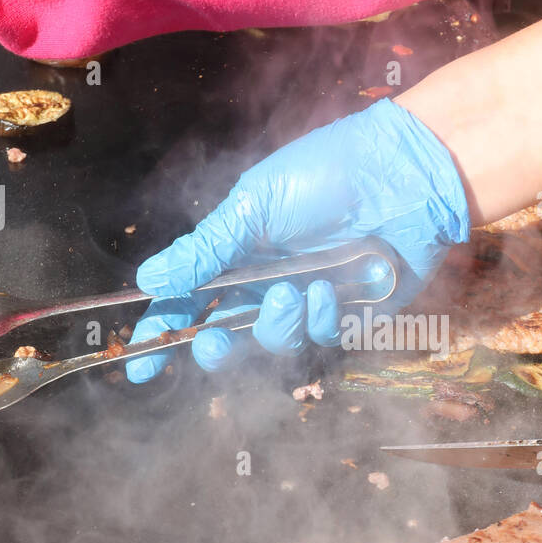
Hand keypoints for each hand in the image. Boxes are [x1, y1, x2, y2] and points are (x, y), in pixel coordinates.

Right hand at [126, 98, 469, 380]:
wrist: (403, 175)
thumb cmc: (328, 175)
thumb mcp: (253, 205)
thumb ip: (204, 250)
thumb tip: (148, 282)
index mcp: (237, 251)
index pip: (188, 300)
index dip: (163, 333)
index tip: (138, 366)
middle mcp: (267, 280)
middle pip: (227, 334)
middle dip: (214, 347)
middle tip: (212, 344)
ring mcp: (309, 300)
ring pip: (274, 341)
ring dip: (275, 323)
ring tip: (291, 291)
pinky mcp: (351, 315)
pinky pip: (322, 337)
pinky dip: (320, 317)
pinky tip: (331, 290)